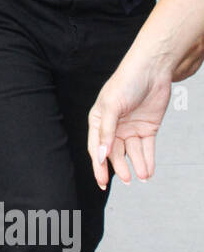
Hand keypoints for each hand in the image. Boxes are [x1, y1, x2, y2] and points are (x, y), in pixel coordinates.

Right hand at [87, 59, 172, 188]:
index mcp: (99, 121)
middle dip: (120, 167)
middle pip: (115, 153)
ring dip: (136, 165)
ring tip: (142, 176)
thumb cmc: (126, 82)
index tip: (102, 181)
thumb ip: (107, 132)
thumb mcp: (112, 107)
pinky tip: (148, 171)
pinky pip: (146, 148)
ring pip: (132, 153)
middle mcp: (114, 127)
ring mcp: (131, 128)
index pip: (97, 148)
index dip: (99, 166)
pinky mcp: (147, 128)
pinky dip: (147, 160)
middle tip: (126, 180)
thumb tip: (101, 155)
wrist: (153, 70)